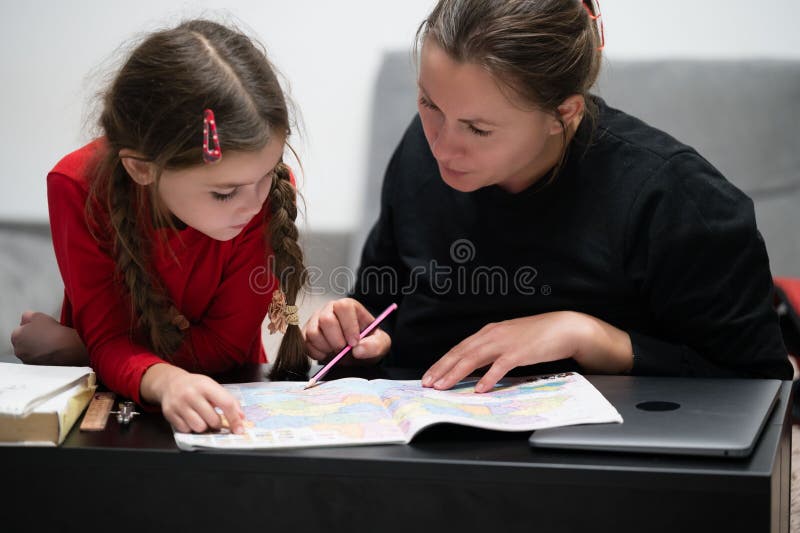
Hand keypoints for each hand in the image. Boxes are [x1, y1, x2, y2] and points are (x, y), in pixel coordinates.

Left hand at [10, 311, 88, 365]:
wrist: (69, 350)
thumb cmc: (55, 334)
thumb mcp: (40, 316)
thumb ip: (29, 316)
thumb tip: (27, 318)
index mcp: (16, 336)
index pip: (20, 329)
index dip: (32, 326)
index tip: (41, 326)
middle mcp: (19, 350)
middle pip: (25, 342)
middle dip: (33, 338)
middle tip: (47, 334)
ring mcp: (28, 361)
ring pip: (32, 352)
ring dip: (39, 348)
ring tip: (53, 343)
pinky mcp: (39, 369)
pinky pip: (40, 360)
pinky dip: (45, 356)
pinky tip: (55, 351)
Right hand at [140, 364, 245, 433]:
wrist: (171, 383)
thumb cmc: (196, 386)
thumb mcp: (213, 387)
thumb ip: (228, 400)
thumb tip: (241, 417)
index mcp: (206, 385)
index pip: (225, 403)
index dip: (234, 418)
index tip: (239, 429)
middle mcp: (191, 394)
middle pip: (212, 420)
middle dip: (217, 423)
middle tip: (213, 418)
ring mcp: (179, 404)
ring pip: (199, 427)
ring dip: (203, 427)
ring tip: (201, 418)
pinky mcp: (169, 414)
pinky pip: (186, 430)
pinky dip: (190, 427)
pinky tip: (190, 418)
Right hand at [303, 298, 390, 363]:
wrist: (354, 354)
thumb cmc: (367, 344)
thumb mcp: (380, 344)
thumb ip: (375, 345)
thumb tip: (359, 349)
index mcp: (348, 306)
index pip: (343, 307)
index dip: (348, 326)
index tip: (354, 343)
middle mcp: (329, 309)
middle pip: (326, 319)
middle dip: (336, 340)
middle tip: (344, 350)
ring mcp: (315, 320)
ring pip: (314, 332)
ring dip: (327, 348)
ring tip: (336, 352)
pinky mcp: (306, 333)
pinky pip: (306, 343)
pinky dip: (317, 353)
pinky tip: (327, 354)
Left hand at [421, 311, 632, 392]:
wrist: (565, 327)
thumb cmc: (538, 336)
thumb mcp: (510, 340)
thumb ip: (493, 352)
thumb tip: (476, 369)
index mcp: (489, 332)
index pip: (460, 348)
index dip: (443, 362)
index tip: (430, 376)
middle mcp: (493, 335)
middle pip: (461, 353)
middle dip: (442, 368)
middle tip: (428, 383)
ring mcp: (506, 342)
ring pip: (474, 358)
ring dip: (456, 373)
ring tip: (444, 386)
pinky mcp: (520, 352)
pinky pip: (500, 366)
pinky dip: (488, 378)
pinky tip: (479, 388)